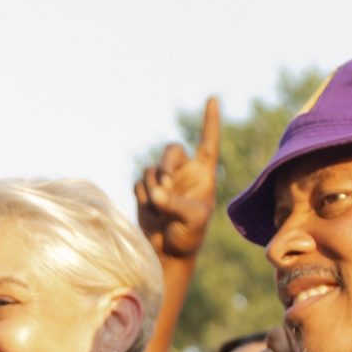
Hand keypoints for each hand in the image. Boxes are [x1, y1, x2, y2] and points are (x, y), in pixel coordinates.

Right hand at [134, 97, 220, 261]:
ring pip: (152, 169)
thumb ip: (175, 203)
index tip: (212, 99)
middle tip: (165, 185)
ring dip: (153, 187)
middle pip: (171, 150)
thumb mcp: (192, 220)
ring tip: (159, 208)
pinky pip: (139, 183)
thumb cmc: (189, 237)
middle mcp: (184, 173)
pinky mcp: (146, 191)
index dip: (210, 121)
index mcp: (204, 175)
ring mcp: (164, 181)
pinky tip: (150, 211)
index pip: (208, 142)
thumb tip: (155, 191)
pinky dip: (141, 196)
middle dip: (165, 165)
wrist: (167, 253)